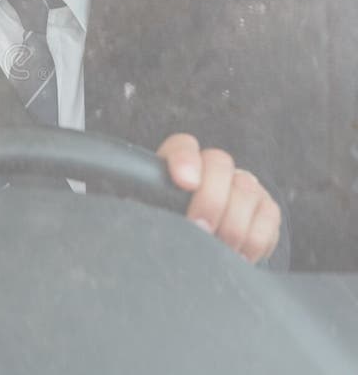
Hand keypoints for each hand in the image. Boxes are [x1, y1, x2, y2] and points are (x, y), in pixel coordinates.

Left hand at [156, 133, 280, 263]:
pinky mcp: (266, 207)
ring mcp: (244, 185)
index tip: (185, 183)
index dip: (185, 160)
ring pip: (247, 191)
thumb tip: (132, 222)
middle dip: (211, 199)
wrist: (204, 249)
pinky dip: (254, 240)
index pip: (183, 146)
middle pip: (220, 164)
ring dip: (232, 226)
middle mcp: (214, 167)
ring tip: (219, 249)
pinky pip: (269, 217)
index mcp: (178, 163)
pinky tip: (238, 255)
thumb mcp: (152, 217)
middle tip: (201, 229)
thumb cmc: (169, 228)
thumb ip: (147, 210)